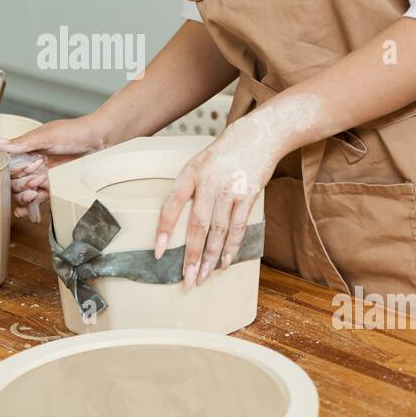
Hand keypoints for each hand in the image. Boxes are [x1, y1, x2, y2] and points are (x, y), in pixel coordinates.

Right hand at [0, 114, 107, 218]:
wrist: (100, 140)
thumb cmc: (75, 132)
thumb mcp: (47, 135)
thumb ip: (23, 142)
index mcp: (28, 148)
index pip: (8, 164)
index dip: (8, 171)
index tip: (13, 173)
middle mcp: (33, 163)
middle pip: (15, 181)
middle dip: (19, 185)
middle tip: (32, 182)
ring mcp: (43, 175)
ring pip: (24, 192)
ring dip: (24, 197)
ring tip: (33, 194)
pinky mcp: (54, 186)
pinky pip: (39, 198)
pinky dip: (31, 206)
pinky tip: (27, 211)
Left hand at [154, 109, 281, 289]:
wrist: (257, 136)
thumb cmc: (223, 152)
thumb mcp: (198, 162)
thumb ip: (188, 189)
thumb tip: (176, 221)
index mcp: (190, 173)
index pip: (171, 205)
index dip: (163, 230)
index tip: (157, 252)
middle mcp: (209, 183)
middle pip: (198, 226)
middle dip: (191, 256)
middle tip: (186, 280)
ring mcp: (231, 190)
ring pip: (218, 231)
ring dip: (211, 258)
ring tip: (203, 277)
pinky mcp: (249, 196)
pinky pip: (238, 228)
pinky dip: (231, 248)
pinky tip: (225, 263)